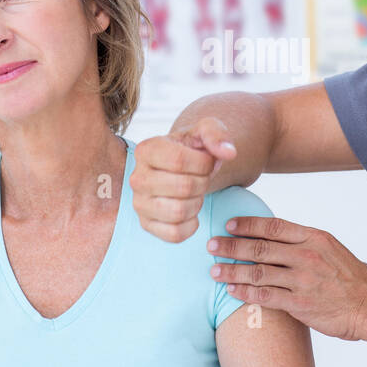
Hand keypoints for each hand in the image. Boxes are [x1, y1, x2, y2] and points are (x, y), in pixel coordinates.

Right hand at [130, 117, 236, 241]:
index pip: (179, 160)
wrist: (182, 168)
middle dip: (203, 182)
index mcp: (146, 150)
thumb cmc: (192, 148)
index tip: (207, 161)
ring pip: (179, 212)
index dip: (204, 164)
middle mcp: (137, 178)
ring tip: (196, 193)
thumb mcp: (204, 131)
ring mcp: (139, 204)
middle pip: (183, 187)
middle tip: (202, 178)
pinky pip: (175, 234)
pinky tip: (191, 210)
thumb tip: (229, 152)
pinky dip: (191, 225)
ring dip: (198, 203)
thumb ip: (216, 134)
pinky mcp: (147, 225)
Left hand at [207, 216, 366, 340]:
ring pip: (257, 271)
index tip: (229, 225)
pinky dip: (244, 292)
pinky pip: (264, 296)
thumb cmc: (354, 278)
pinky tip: (230, 290)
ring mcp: (302, 280)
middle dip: (231, 246)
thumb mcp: (331, 248)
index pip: (273, 226)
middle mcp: (306, 255)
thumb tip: (278, 238)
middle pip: (259, 247)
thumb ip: (304, 242)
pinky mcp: (299, 304)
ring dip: (231, 270)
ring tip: (213, 270)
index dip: (247, 225)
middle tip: (211, 245)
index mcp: (314, 238)